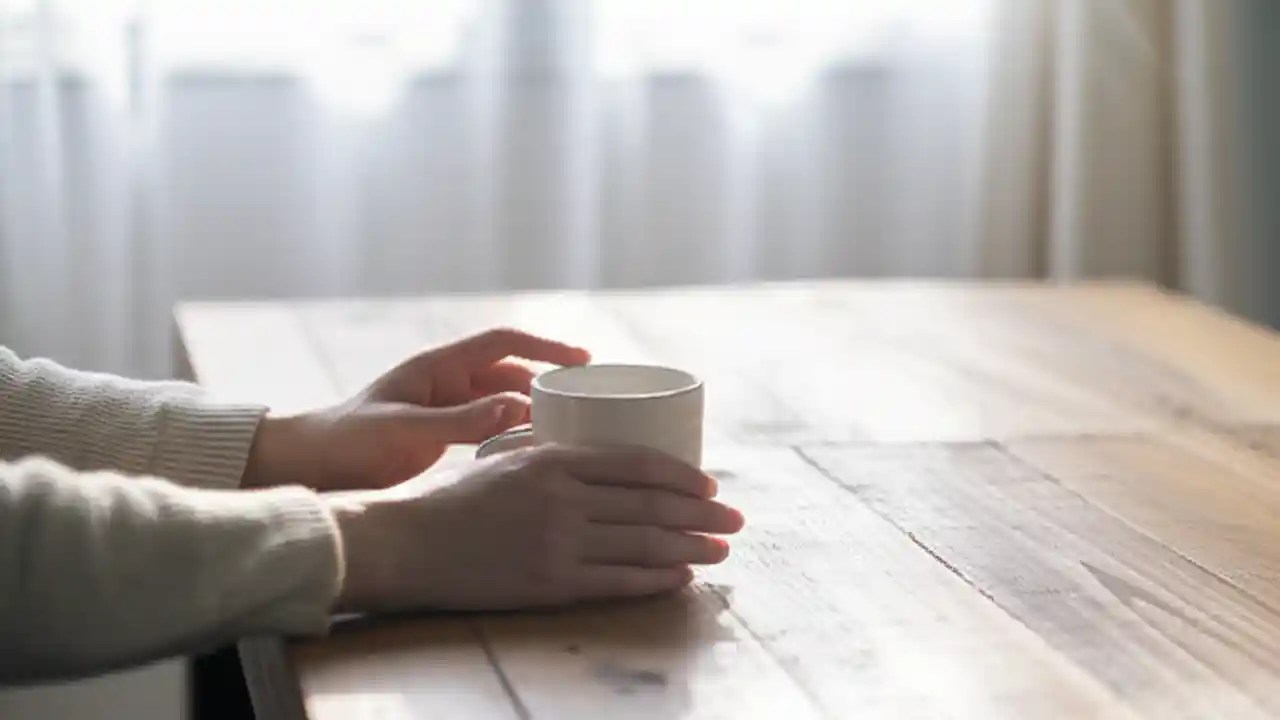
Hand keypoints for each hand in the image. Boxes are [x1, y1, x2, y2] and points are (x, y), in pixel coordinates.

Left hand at [242, 328, 589, 491]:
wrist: (309, 467)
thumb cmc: (346, 441)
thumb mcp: (403, 430)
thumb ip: (458, 421)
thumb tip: (515, 408)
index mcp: (437, 366)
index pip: (504, 342)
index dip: (546, 345)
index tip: (584, 360)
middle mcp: (446, 382)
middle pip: (511, 373)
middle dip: (548, 383)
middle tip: (589, 402)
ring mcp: (445, 409)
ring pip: (504, 403)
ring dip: (534, 413)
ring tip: (572, 430)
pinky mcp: (442, 437)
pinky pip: (490, 428)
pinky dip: (514, 436)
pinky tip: (535, 455)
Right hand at [326, 444, 745, 611]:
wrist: (408, 545)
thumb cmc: (453, 501)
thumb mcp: (505, 459)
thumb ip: (551, 456)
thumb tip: (601, 459)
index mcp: (553, 459)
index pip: (638, 464)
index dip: (683, 476)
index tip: (709, 485)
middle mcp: (563, 498)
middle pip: (652, 504)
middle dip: (703, 512)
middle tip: (735, 518)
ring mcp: (559, 542)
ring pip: (644, 542)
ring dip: (692, 546)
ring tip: (720, 549)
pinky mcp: (551, 583)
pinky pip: (619, 581)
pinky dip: (657, 577)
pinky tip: (682, 575)